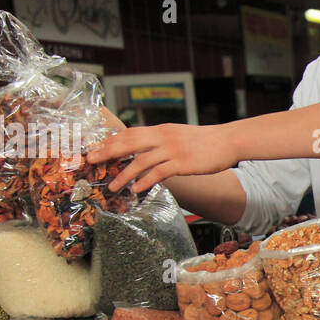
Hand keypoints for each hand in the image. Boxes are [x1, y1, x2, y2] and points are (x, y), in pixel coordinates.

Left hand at [91, 123, 236, 193]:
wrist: (228, 141)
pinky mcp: (182, 162)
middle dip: (107, 152)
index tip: (96, 148)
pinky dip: (145, 181)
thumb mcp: (179, 136)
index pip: (129, 133)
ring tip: (112, 186)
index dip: (110, 141)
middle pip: (128, 143)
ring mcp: (172, 150)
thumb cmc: (205, 141)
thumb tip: (145, 150)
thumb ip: (161, 141)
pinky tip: (136, 189)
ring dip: (123, 174)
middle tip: (91, 161)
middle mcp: (163, 137)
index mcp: (161, 130)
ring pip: (140, 161)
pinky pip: (158, 173)